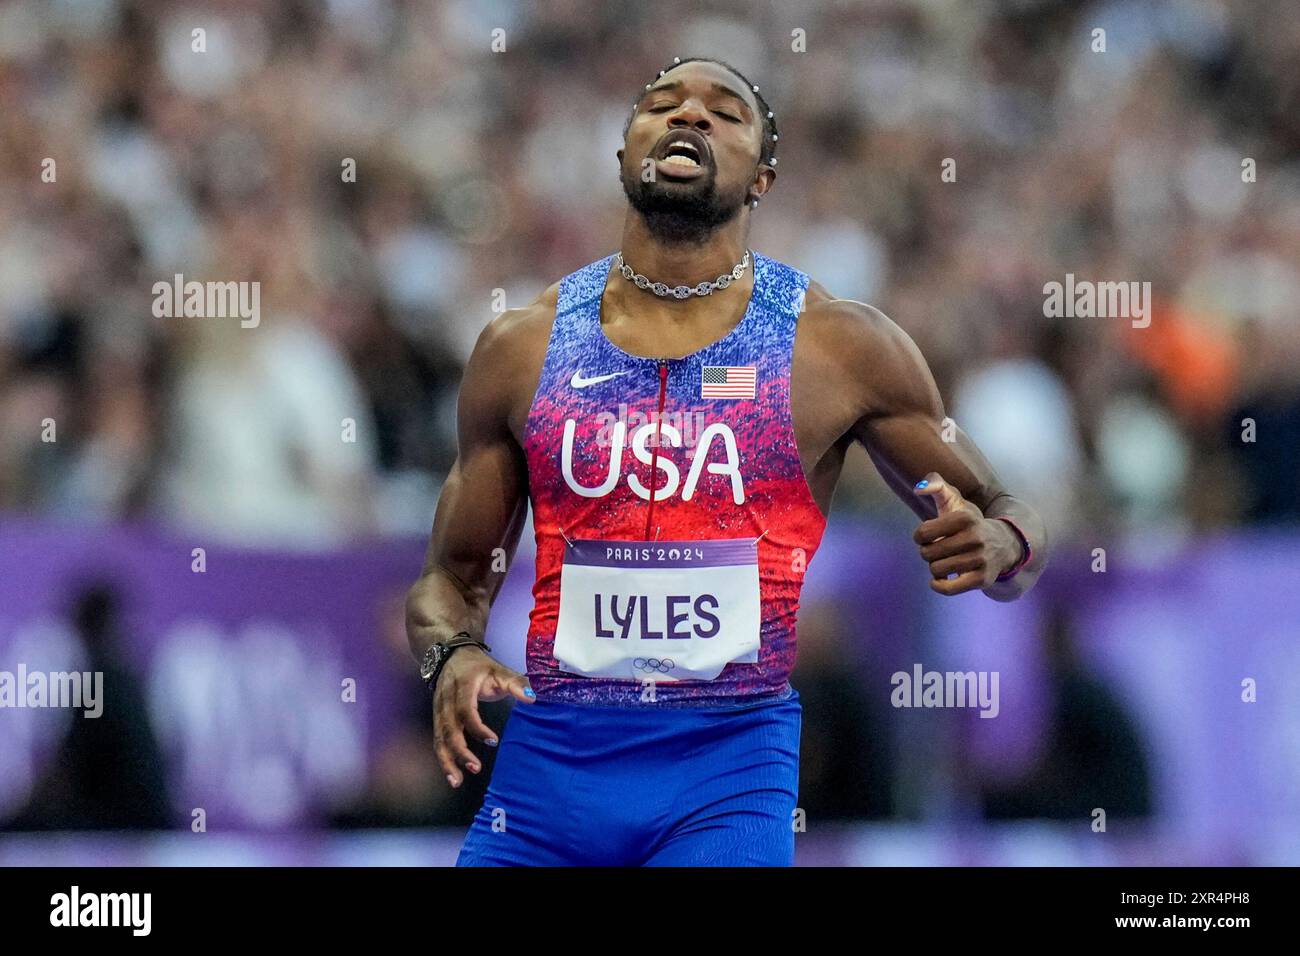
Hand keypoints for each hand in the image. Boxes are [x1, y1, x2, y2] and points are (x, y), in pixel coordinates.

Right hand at [433, 646, 534, 787]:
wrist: (453, 656)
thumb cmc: (480, 667)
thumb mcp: (499, 670)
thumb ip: (516, 684)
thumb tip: (532, 698)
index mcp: (463, 687)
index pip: (466, 710)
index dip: (477, 727)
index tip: (493, 741)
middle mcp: (446, 700)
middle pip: (449, 728)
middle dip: (460, 751)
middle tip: (475, 768)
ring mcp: (438, 710)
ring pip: (439, 738)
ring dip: (447, 761)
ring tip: (457, 781)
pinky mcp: (437, 718)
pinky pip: (438, 740)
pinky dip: (443, 758)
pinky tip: (453, 775)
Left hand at [911, 472, 1021, 595]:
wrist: (1003, 545)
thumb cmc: (968, 523)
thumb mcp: (954, 500)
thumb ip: (935, 485)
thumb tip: (918, 487)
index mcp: (965, 518)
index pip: (922, 532)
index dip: (920, 536)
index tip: (929, 535)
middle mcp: (975, 538)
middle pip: (927, 553)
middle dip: (928, 552)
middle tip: (939, 549)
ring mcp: (980, 560)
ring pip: (936, 570)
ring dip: (935, 567)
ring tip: (946, 560)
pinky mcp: (982, 579)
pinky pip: (948, 589)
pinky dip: (938, 585)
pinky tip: (941, 579)